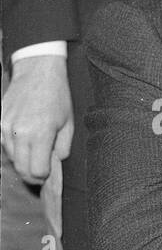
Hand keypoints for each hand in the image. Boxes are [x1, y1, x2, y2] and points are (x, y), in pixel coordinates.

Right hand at [2, 54, 72, 183]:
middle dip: (32, 174)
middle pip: (21, 168)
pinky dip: (14, 148)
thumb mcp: (68, 125)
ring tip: (34, 153)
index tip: (48, 172)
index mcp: (40, 134)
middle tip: (41, 171)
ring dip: (22, 161)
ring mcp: (6, 127)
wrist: (37, 73)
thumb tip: (54, 163)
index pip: (36, 170)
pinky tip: (25, 141)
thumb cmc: (56, 98)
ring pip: (11, 158)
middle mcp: (20, 133)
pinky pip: (4, 144)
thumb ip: (62, 148)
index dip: (43, 176)